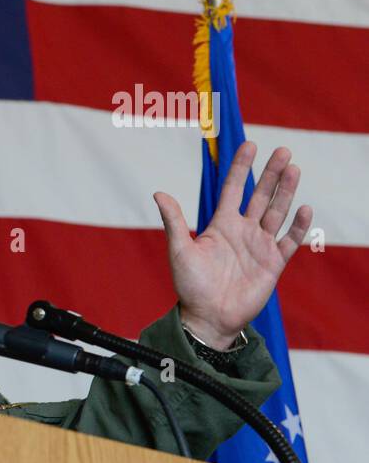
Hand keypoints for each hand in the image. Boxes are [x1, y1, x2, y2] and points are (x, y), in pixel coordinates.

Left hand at [153, 142, 312, 349]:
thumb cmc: (190, 285)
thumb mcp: (179, 250)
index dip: (241, 168)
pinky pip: (289, 241)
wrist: (208, 317)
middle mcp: (243, 231)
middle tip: (283, 150)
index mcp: (221, 225)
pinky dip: (297, 225)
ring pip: (277, 212)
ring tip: (294, 169)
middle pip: (261, 196)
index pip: (233, 189)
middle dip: (271, 174)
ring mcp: (260, 246)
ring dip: (286, 191)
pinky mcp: (273, 263)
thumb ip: (174, 221)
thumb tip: (158, 193)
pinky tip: (304, 207)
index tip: (250, 145)